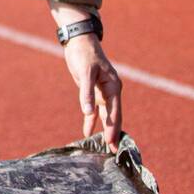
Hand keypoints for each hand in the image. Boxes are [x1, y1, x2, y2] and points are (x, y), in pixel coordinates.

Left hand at [62, 33, 122, 152]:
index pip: (115, 112)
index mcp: (113, 87)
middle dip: (112, 132)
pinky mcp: (93, 91)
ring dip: (104, 128)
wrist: (79, 42)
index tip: (113, 143)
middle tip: (114, 151)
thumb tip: (87, 112)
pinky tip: (87, 131)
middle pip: (113, 115)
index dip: (113, 128)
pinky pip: (93, 109)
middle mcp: (111, 91)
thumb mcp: (85, 73)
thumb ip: (86, 93)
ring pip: (105, 114)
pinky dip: (91, 119)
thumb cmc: (84, 54)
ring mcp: (102, 91)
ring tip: (105, 146)